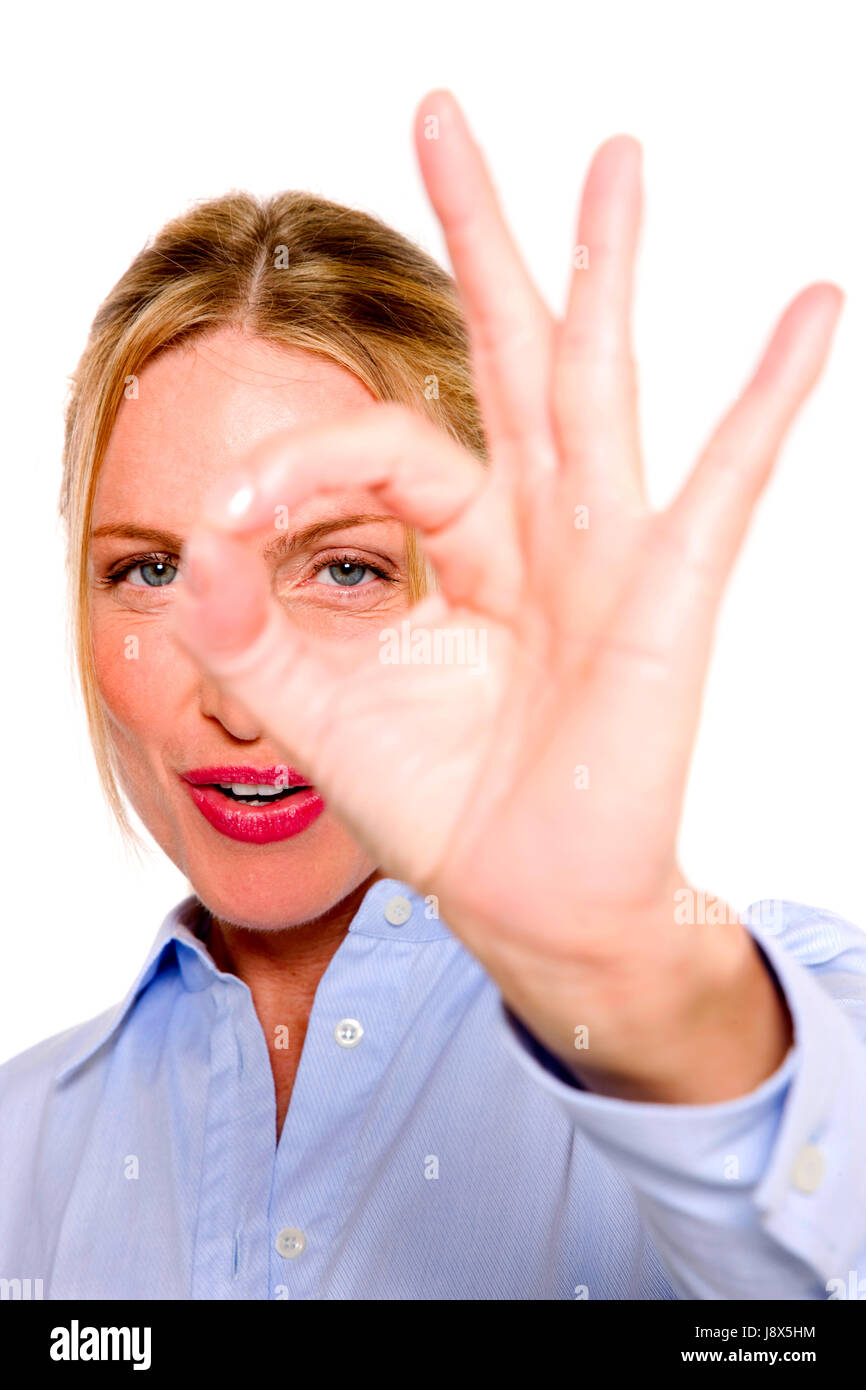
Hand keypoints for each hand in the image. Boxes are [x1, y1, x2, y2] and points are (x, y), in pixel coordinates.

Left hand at [172, 89, 839, 1099]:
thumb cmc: (445, 809)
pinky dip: (767, 402)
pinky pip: (723, 487)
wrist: (528, 901)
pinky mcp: (666, 603)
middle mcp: (536, 534)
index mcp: (460, 552)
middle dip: (478, 237)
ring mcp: (607, 559)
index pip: (380, 449)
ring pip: (601, 387)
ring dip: (604, 270)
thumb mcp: (317, 714)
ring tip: (616, 158)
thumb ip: (251, 636)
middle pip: (508, 356)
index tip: (232, 519)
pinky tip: (809, 311)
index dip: (298, 463)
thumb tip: (191, 560)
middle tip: (443, 116)